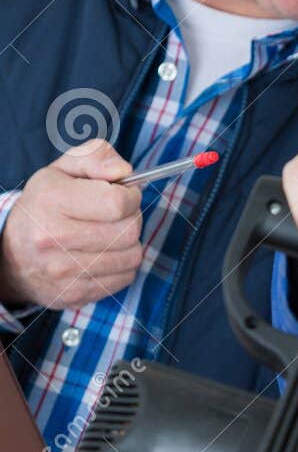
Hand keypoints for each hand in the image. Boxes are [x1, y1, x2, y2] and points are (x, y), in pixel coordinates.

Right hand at [0, 137, 143, 309]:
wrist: (12, 255)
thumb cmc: (44, 206)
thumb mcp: (62, 170)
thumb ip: (95, 157)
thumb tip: (124, 172)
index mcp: (51, 200)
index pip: (117, 203)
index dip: (130, 196)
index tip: (123, 194)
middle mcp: (53, 238)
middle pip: (129, 231)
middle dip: (132, 218)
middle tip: (117, 215)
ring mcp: (63, 271)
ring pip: (132, 257)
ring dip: (129, 244)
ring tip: (110, 234)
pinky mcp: (74, 294)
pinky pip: (124, 279)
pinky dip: (122, 266)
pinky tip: (104, 255)